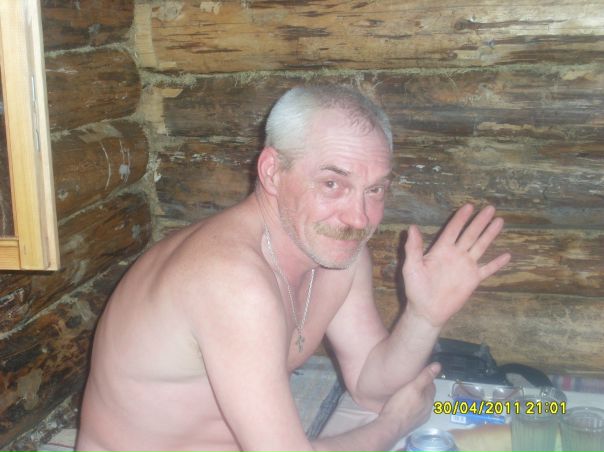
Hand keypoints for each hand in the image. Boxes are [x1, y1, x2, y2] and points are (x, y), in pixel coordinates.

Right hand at [379, 363, 439, 436]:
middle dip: (421, 387)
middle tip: (411, 380)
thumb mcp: (412, 387)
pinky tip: (403, 404)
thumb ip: (425, 376)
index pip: (431, 385)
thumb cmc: (401, 405)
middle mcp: (427, 410)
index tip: (418, 371)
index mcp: (429, 400)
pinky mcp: (412, 423)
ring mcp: (420, 418)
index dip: (426, 377)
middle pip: (426, 395)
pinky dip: (411, 405)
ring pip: (420, 403)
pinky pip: (414, 411)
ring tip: (406, 390)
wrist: (390, 426)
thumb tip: (438, 365)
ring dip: (416, 397)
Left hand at [402, 204, 510, 327]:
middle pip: (470, 234)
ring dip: (490, 234)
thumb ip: (413, 248)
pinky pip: (487, 269)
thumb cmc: (416, 289)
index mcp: (441, 250)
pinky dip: (497, 263)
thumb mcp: (411, 267)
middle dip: (480, 221)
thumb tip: (411, 227)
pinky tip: (507, 255)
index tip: (469, 206)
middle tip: (490, 208)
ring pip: (480, 246)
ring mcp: (465, 266)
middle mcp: (455, 254)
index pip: (453, 230)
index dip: (461, 218)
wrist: (427, 310)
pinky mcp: (473, 280)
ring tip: (499, 221)